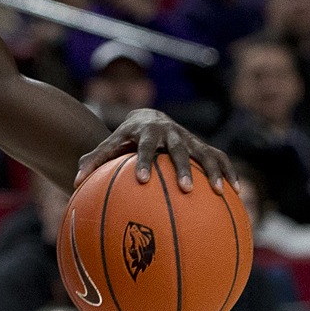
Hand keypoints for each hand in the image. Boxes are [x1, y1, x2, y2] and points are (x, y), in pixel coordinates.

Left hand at [74, 108, 231, 192]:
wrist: (146, 117)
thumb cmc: (123, 139)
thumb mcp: (108, 146)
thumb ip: (92, 161)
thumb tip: (74, 182)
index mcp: (146, 132)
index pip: (144, 147)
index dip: (144, 161)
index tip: (142, 180)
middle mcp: (170, 133)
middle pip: (179, 149)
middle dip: (183, 168)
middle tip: (185, 189)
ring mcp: (189, 138)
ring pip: (205, 152)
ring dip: (213, 171)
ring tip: (222, 193)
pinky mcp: (201, 145)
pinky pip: (219, 157)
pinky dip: (228, 172)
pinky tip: (236, 193)